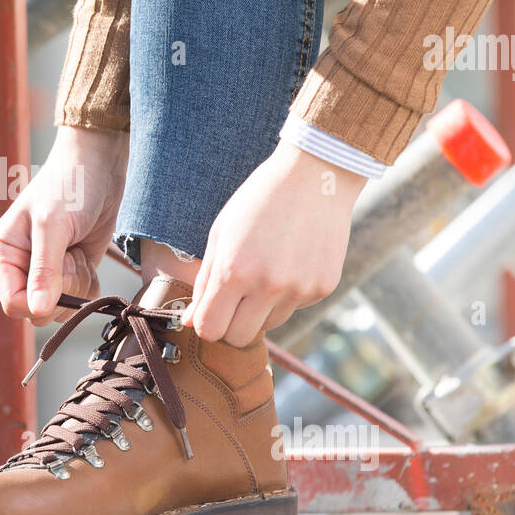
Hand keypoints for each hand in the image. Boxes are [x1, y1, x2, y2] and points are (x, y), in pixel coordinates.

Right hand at [0, 126, 127, 325]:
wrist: (99, 165)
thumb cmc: (69, 186)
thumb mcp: (52, 226)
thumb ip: (44, 270)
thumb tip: (37, 311)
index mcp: (2, 253)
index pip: (13, 303)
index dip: (38, 301)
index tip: (60, 275)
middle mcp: (20, 266)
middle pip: (37, 311)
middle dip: (62, 288)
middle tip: (69, 254)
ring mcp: (46, 271)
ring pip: (60, 308)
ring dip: (77, 283)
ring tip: (76, 249)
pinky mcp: (69, 272)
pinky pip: (78, 299)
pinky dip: (89, 283)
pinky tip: (86, 257)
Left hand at [187, 143, 365, 345]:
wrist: (316, 176)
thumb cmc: (259, 201)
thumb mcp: (221, 234)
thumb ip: (205, 282)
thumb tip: (190, 321)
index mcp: (234, 271)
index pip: (210, 329)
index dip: (205, 323)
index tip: (210, 311)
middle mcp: (268, 286)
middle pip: (238, 338)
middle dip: (230, 326)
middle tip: (233, 301)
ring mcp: (299, 290)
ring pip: (268, 326)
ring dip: (260, 310)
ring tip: (265, 272)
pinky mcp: (323, 288)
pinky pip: (294, 308)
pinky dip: (287, 295)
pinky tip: (291, 262)